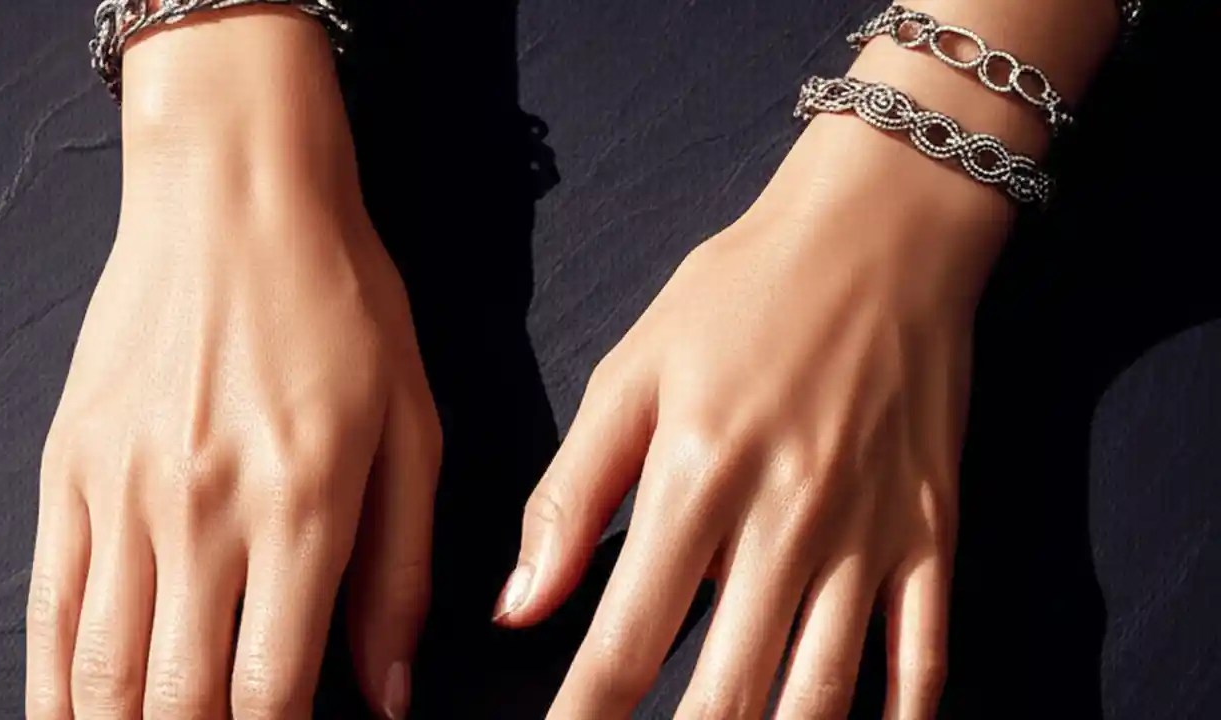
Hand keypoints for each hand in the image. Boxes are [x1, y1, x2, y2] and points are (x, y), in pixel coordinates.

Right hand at [24, 11, 439, 718]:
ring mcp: (120, 493)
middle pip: (181, 699)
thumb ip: (401, 572)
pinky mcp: (68, 470)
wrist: (237, 196)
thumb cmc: (344, 307)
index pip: (273, 692)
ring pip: (104, 673)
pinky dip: (55, 687)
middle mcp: (202, 511)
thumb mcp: (411, 430)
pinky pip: (50, 609)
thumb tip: (389, 696)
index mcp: (302, 505)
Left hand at [496, 117, 1010, 718]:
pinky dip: (901, 718)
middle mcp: (785, 523)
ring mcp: (868, 534)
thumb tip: (515, 609)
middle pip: (727, 694)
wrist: (879, 232)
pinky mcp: (931, 531)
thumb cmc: (741, 295)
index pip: (626, 643)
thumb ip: (570, 495)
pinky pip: (924, 653)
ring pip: (823, 693)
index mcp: (695, 480)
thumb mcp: (632, 371)